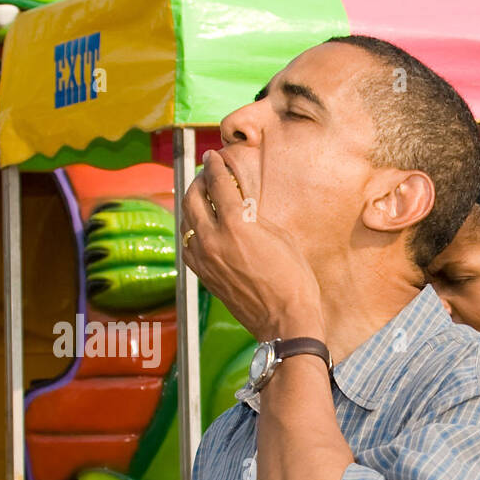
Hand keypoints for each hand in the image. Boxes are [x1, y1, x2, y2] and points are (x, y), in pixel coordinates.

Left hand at [182, 148, 325, 342]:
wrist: (285, 323)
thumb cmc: (294, 282)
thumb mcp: (282, 239)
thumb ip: (256, 218)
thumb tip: (243, 208)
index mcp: (236, 225)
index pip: (218, 184)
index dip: (215, 166)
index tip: (214, 156)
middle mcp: (213, 239)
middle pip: (193, 198)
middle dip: (199, 181)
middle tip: (206, 173)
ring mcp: (204, 259)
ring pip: (185, 220)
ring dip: (191, 204)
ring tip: (201, 197)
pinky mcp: (203, 275)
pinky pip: (188, 244)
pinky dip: (191, 229)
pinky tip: (199, 227)